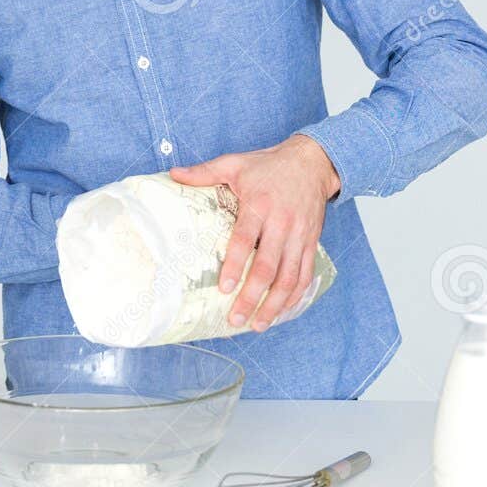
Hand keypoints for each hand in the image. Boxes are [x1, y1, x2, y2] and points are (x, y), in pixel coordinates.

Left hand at [168, 135, 340, 331]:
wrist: (312, 161)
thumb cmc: (269, 165)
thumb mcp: (235, 163)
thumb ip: (205, 172)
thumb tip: (173, 174)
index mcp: (260, 205)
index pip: (246, 240)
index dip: (236, 265)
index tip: (225, 288)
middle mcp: (282, 223)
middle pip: (268, 266)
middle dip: (253, 296)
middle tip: (237, 318)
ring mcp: (299, 235)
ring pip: (290, 276)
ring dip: (275, 304)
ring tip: (259, 324)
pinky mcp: (312, 242)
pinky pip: (306, 273)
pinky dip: (296, 295)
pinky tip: (283, 311)